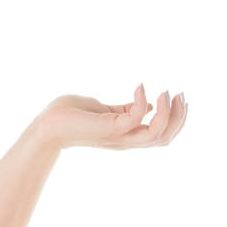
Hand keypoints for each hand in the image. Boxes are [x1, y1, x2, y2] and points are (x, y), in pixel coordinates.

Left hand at [40, 84, 186, 149]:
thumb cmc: (70, 116)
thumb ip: (125, 110)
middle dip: (179, 117)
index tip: (181, 98)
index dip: (177, 120)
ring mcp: (118, 136)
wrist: (45, 125)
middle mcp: (125, 140)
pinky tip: (140, 86)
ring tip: (167, 92)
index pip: (162, 136)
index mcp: (127, 136)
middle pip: (165, 138)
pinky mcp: (109, 128)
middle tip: (180, 94)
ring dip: (168, 113)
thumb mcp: (105, 111)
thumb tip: (145, 106)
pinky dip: (143, 101)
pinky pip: (136, 118)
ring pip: (157, 134)